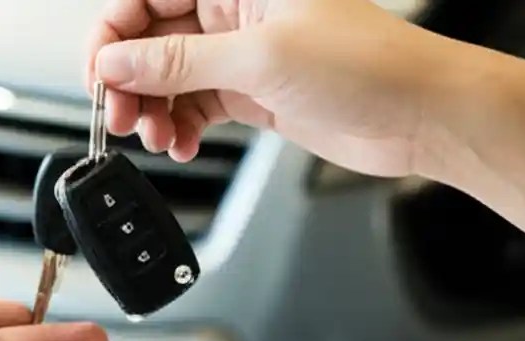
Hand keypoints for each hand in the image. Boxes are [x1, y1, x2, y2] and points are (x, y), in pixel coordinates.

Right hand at [86, 0, 453, 174]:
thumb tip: (118, 62)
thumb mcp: (259, 58)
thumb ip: (179, 61)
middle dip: (130, 79)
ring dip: (153, 109)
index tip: (101, 73)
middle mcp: (236, 12)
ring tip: (156, 136)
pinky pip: (195, 106)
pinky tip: (181, 144)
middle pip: (153, 38)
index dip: (115, 33)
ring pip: (170, 77)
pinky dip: (180, 127)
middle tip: (121, 116)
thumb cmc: (370, 66)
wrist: (423, 116)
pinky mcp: (254, 92)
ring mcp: (243, 54)